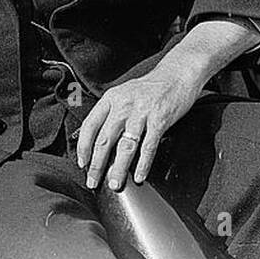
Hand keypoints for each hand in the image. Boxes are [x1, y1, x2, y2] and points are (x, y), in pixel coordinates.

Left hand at [76, 69, 202, 191]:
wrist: (177, 74)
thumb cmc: (149, 88)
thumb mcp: (124, 94)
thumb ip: (111, 114)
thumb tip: (97, 141)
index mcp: (111, 98)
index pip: (90, 125)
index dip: (83, 146)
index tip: (82, 163)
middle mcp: (123, 104)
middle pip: (105, 140)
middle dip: (97, 164)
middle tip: (93, 181)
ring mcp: (142, 112)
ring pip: (125, 146)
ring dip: (118, 169)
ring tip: (115, 183)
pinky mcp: (160, 119)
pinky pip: (148, 146)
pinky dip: (143, 164)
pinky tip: (139, 176)